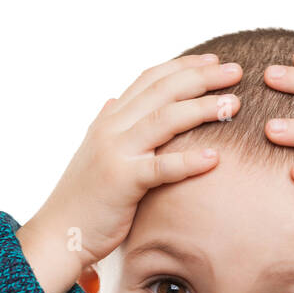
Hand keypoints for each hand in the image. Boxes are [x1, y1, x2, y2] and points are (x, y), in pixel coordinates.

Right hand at [17, 54, 242, 292]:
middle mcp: (112, 128)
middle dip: (202, 77)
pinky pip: (161, 167)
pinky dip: (189, 161)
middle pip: (163, 91)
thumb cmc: (83, 198)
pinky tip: (215, 158)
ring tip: (233, 105)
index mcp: (110, 119)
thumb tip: (113, 100)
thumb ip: (108, 125)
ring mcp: (116, 153)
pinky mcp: (122, 182)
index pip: (150, 79)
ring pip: (165, 119)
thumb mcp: (94, 153)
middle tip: (236, 71)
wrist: (57, 232)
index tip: (213, 60)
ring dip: (202, 108)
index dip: (184, 66)